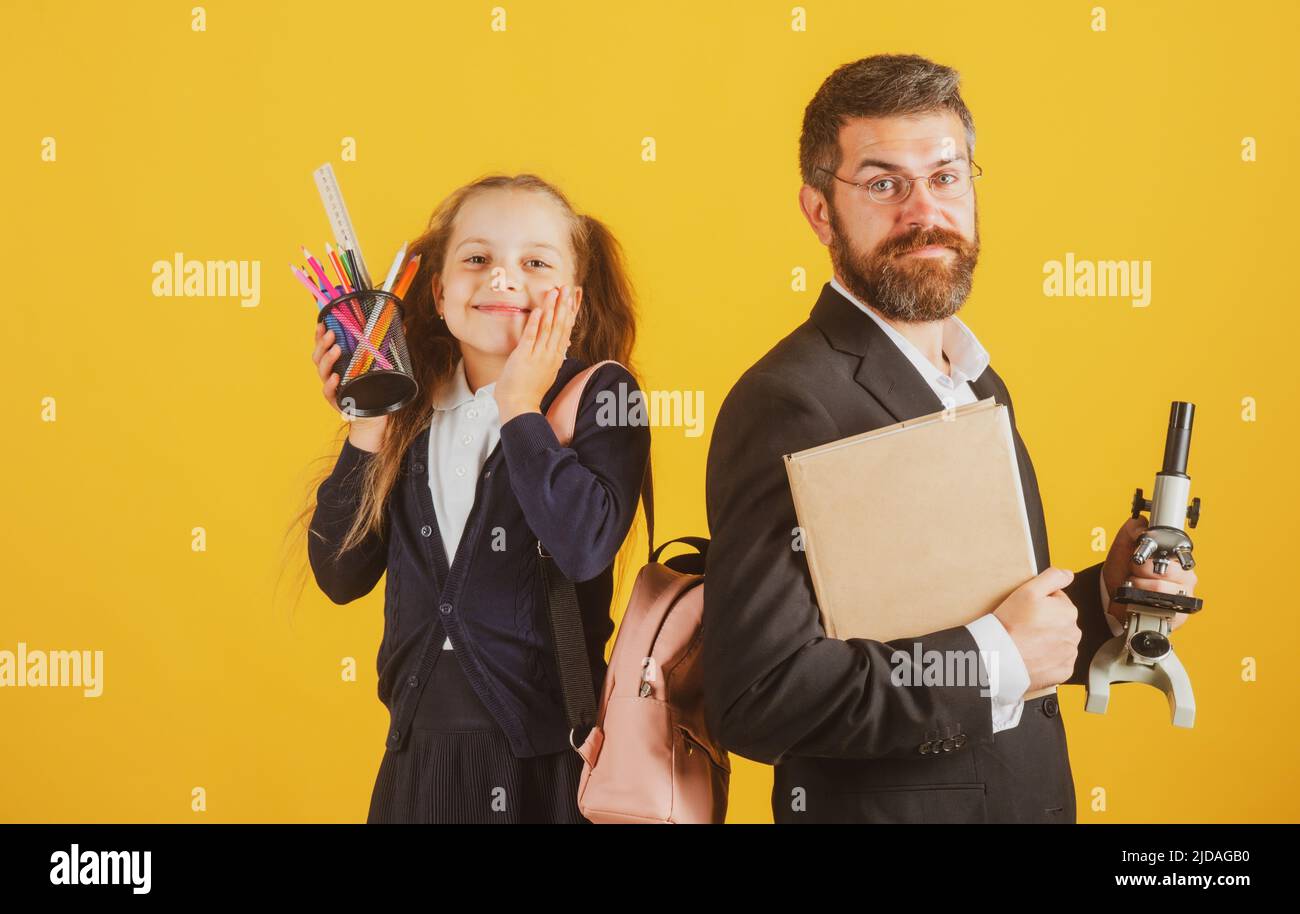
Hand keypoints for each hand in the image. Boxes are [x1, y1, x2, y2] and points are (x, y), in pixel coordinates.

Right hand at [313, 321, 386, 450]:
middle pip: (319, 357)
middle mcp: (331, 375)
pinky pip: (329, 392)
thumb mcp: (380, 365)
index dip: (320, 335)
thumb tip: (401, 326)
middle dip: (323, 344)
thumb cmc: (375, 388)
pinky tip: (336, 377)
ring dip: (328, 359)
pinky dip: (331, 384)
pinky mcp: (337, 402)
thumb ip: (386, 347)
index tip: (322, 322)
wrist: (376, 415)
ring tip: (336, 349)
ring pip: (322, 372)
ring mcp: (333, 388)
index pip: (324, 347)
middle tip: (331, 334)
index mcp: (337, 364)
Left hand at [494, 284, 579, 423]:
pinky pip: (531, 337)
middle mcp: (550, 354)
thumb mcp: (546, 372)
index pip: (566, 329)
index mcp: (556, 357)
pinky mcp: (524, 357)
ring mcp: (538, 355)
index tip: (574, 297)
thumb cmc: (529, 391)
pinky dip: (536, 323)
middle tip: (567, 287)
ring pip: (548, 328)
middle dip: (564, 304)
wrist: (520, 406)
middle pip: (560, 325)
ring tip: (555, 291)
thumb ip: (553, 357)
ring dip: (552, 308)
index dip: (570, 311)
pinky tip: (539, 310)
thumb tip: (561, 345)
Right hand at [992, 567, 1081, 692]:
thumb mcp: (1028, 590)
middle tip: (1024, 626)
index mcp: (1069, 611)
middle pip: (1060, 622)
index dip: (1040, 603)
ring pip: (1059, 641)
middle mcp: (1074, 633)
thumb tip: (1068, 574)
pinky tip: (1033, 655)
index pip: (1058, 601)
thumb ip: (1052, 577)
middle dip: (1046, 622)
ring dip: (1047, 641)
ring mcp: (1069, 654)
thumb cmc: (1011, 624)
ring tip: (1026, 642)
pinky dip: (1048, 659)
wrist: (1000, 658)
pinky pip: (1058, 662)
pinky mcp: (1063, 672)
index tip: (1026, 610)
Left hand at [1102, 516, 1195, 632]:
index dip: (1149, 556)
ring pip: (1160, 590)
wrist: (1114, 596)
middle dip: (1140, 571)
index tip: (1137, 558)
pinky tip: (1139, 601)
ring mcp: (1183, 596)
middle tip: (1134, 572)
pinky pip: (1159, 609)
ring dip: (1138, 588)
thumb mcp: (1123, 546)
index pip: (1174, 552)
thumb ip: (1132, 529)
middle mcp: (1185, 577)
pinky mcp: (1179, 615)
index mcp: (1176, 557)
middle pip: (1165, 572)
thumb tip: (1142, 525)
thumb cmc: (1124, 571)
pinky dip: (1142, 604)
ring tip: (1135, 587)